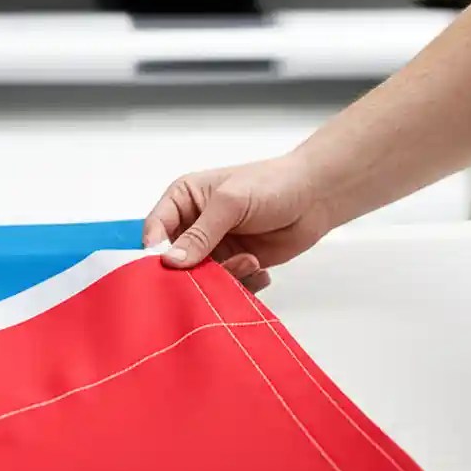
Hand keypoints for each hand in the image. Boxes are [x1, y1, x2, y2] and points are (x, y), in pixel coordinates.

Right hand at [142, 155, 334, 290]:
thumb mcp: (230, 203)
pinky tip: (260, 269)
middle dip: (192, 273)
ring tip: (249, 262)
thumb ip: (199, 234)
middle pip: (174, 261)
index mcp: (183, 200)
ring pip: (201, 278)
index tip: (167, 269)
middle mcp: (193, 225)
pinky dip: (242, 284)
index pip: (155, 229)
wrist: (315, 196)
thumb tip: (170, 261)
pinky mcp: (234, 265)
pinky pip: (226, 286)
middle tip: (210, 277)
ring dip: (224, 278)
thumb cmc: (272, 184)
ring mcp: (214, 247)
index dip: (154, 251)